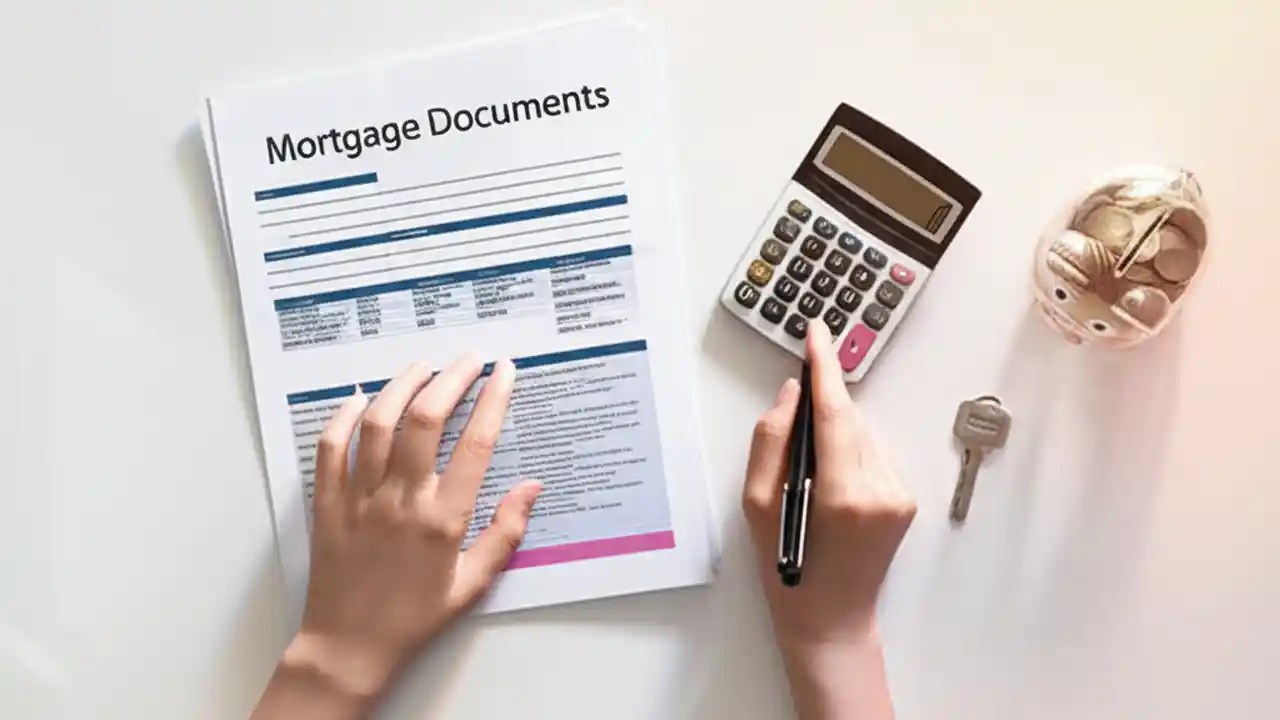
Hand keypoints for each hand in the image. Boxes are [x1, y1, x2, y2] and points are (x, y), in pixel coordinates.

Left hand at [253, 353, 540, 719]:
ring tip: (423, 366)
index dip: (492, 400)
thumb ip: (505, 532)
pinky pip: (330, 448)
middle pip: (426, 420)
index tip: (504, 372)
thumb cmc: (415, 617)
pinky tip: (360, 399)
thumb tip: (532, 487)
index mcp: (443, 520)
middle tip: (469, 359)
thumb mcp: (473, 583)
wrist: (349, 647)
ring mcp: (360, 499)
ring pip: (378, 424)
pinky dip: (342, 416)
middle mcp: (401, 501)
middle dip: (451, 379)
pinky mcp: (328, 504)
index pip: (475, 444)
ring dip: (401, 385)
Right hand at [742, 322, 914, 718]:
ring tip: (809, 479)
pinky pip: (874, 455)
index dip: (825, 367)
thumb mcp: (759, 506)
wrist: (831, 620)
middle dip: (821, 411)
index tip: (818, 332)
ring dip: (835, 437)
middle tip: (793, 439)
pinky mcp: (906, 500)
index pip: (835, 411)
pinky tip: (829, 488)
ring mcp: (899, 496)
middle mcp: (881, 490)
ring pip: (863, 434)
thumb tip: (793, 394)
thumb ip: (771, 442)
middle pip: (850, 419)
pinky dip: (849, 456)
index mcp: (842, 493)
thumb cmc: (788, 570)